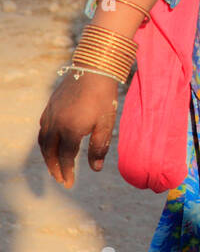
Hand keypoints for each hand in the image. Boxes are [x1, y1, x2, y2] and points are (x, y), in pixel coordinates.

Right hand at [38, 71, 118, 187]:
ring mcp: (51, 114)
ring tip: (54, 165)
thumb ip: (99, 147)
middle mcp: (56, 124)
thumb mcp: (106, 123)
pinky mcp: (50, 106)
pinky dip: (44, 140)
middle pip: (50, 152)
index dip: (67, 172)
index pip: (66, 158)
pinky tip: (51, 142)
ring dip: (47, 155)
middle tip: (59, 179)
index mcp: (71, 130)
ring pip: (43, 140)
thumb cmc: (103, 96)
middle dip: (54, 168)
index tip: (69, 184)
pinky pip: (42, 127)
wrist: (94, 68)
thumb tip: (96, 168)